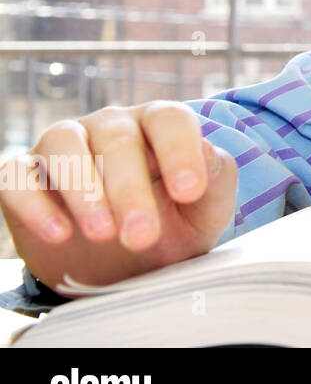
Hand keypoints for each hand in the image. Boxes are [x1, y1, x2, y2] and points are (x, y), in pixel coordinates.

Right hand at [0, 101, 237, 293]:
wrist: (124, 264)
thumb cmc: (169, 226)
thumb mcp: (204, 211)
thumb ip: (217, 180)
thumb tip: (207, 154)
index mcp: (157, 125)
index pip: (169, 119)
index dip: (180, 151)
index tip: (190, 192)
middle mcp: (110, 125)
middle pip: (117, 138)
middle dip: (130, 190)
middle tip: (142, 236)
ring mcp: (64, 145)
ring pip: (63, 144)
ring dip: (82, 189)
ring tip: (102, 233)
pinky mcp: (23, 177)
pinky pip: (16, 177)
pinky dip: (34, 203)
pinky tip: (59, 234)